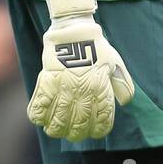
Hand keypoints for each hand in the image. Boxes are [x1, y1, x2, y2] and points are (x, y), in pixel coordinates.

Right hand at [27, 0, 134, 140]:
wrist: (75, 29)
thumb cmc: (97, 47)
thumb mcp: (115, 64)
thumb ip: (122, 85)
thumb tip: (125, 102)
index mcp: (100, 89)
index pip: (101, 122)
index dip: (97, 131)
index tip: (93, 131)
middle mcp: (82, 92)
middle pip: (78, 126)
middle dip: (75, 134)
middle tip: (71, 132)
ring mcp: (64, 87)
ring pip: (58, 121)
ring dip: (56, 129)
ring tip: (54, 128)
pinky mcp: (47, 80)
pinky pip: (40, 105)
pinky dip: (38, 115)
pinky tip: (40, 118)